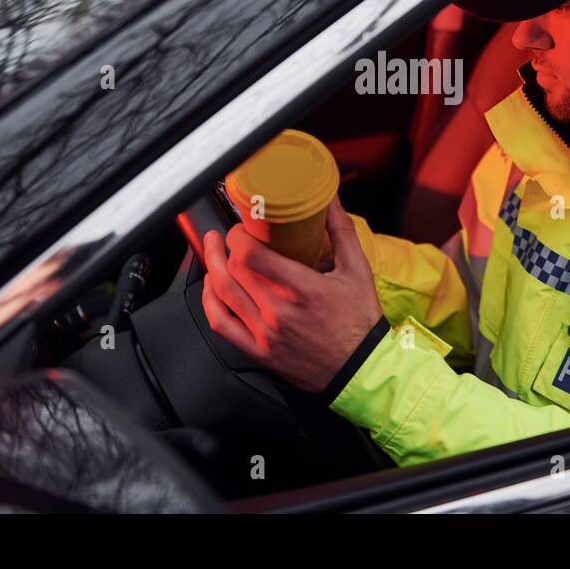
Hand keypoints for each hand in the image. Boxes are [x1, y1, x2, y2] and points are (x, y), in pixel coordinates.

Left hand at [201, 197, 382, 392]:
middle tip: (227, 235)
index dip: (237, 235)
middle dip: (224, 246)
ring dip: (212, 267)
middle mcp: (280, 311)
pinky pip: (222, 324)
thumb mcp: (357, 270)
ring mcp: (266, 333)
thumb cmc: (359, 321)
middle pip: (234, 270)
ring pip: (223, 293)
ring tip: (212, 251)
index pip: (252, 255)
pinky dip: (209, 302)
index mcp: (303, 288)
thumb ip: (341, 230)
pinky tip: (211, 288)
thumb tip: (330, 199)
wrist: (360, 370)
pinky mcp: (259, 351)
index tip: (240, 228)